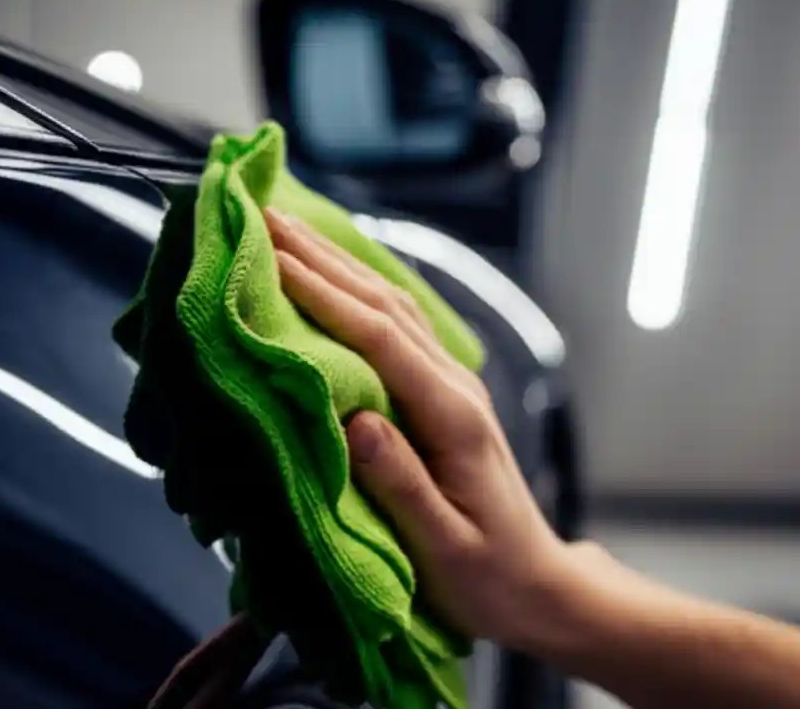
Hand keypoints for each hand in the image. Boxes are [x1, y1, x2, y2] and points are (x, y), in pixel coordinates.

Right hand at [265, 208, 589, 652]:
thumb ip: (401, 483)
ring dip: (338, 262)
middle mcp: (454, 386)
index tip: (270, 254)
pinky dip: (359, 289)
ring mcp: (451, 385)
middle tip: (262, 213)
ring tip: (285, 225)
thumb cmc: (486, 577)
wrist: (538, 586)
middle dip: (321, 256)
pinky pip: (397, 326)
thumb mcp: (442, 546)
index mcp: (452, 417)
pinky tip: (335, 272)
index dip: (324, 294)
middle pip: (384, 304)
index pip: (381, 338)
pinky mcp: (442, 394)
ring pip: (392, 306)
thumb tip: (354, 418)